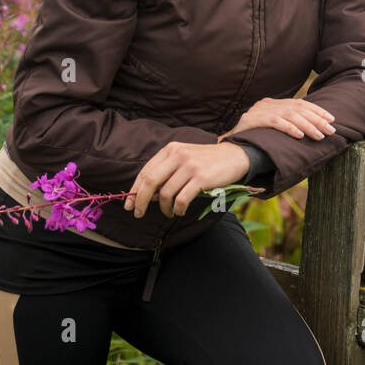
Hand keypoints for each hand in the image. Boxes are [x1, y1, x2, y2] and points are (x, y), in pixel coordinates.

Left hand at [124, 141, 251, 218]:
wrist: (235, 155)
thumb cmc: (206, 161)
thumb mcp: (184, 159)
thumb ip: (166, 173)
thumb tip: (149, 195)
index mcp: (170, 150)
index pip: (146, 171)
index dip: (135, 190)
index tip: (130, 204)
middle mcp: (178, 155)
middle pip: (150, 181)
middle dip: (141, 201)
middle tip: (138, 214)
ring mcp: (190, 166)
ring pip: (166, 193)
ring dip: (165, 208)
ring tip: (169, 213)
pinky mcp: (202, 178)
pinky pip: (181, 199)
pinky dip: (178, 209)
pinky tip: (179, 211)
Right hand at [220, 97, 334, 141]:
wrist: (228, 145)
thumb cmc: (253, 139)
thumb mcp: (271, 127)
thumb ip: (286, 122)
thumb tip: (313, 126)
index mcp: (272, 103)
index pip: (300, 103)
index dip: (317, 110)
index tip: (331, 119)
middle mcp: (267, 104)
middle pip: (297, 108)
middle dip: (316, 119)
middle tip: (330, 129)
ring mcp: (259, 111)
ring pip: (289, 115)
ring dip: (307, 125)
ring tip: (319, 135)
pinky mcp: (252, 120)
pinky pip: (275, 122)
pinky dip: (289, 128)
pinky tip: (300, 135)